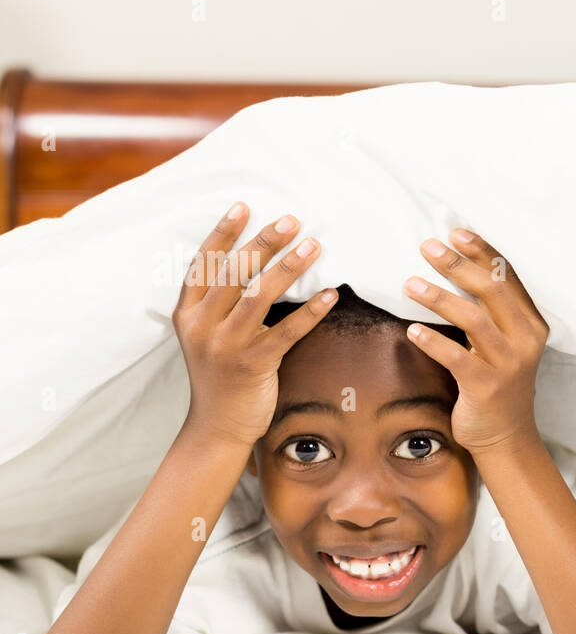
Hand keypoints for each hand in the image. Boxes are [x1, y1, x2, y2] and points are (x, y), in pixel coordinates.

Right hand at [172, 203, 336, 446]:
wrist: (217, 427)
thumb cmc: (221, 375)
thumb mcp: (209, 335)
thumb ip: (223, 304)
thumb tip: (256, 264)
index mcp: (187, 313)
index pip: (203, 263)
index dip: (223, 233)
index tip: (243, 206)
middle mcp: (201, 326)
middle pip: (233, 273)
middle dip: (263, 242)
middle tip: (291, 220)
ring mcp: (224, 346)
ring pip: (258, 297)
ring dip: (288, 268)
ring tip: (313, 246)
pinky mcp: (252, 366)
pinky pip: (285, 332)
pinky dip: (309, 311)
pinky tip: (330, 295)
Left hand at [403, 229, 549, 454]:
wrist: (505, 436)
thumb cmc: (497, 382)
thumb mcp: (503, 343)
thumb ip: (489, 312)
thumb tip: (457, 268)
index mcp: (532, 324)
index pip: (508, 277)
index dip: (483, 252)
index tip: (456, 233)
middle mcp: (525, 340)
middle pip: (492, 291)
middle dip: (459, 265)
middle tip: (428, 248)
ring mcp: (508, 364)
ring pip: (474, 320)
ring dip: (439, 298)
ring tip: (410, 284)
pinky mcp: (487, 387)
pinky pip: (457, 358)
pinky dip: (433, 341)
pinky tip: (412, 331)